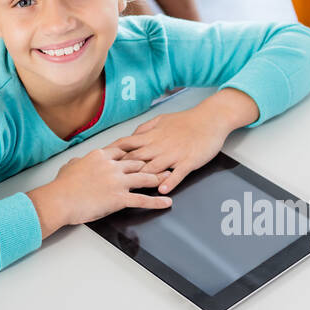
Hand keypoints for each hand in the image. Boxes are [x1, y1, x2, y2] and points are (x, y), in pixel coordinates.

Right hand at [41, 145, 169, 227]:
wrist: (60, 199)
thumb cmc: (62, 185)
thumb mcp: (70, 166)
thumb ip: (78, 161)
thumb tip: (78, 161)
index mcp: (101, 156)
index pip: (123, 150)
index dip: (135, 150)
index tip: (144, 150)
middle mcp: (112, 166)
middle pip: (137, 162)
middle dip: (152, 162)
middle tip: (163, 161)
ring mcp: (117, 181)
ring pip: (144, 178)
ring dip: (158, 178)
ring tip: (169, 177)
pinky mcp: (119, 198)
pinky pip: (142, 200)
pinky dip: (157, 202)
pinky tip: (166, 202)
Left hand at [109, 99, 243, 193]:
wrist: (210, 119)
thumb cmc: (186, 121)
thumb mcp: (161, 120)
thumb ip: (144, 129)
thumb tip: (130, 137)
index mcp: (151, 136)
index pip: (126, 144)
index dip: (111, 154)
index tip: (99, 162)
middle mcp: (159, 146)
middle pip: (136, 159)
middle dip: (120, 171)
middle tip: (107, 181)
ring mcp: (174, 154)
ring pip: (154, 168)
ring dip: (142, 179)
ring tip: (131, 190)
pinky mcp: (188, 161)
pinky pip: (177, 173)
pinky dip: (169, 182)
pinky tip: (162, 190)